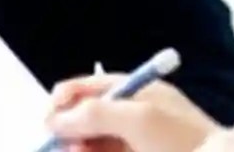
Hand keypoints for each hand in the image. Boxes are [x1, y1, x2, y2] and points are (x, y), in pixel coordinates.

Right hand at [46, 74, 221, 151]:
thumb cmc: (184, 141)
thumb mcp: (138, 119)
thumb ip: (95, 114)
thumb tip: (55, 119)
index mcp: (138, 92)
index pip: (91, 87)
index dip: (65, 100)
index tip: (48, 119)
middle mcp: (134, 115)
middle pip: (86, 118)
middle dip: (69, 130)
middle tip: (62, 145)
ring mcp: (135, 141)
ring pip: (92, 142)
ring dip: (79, 147)